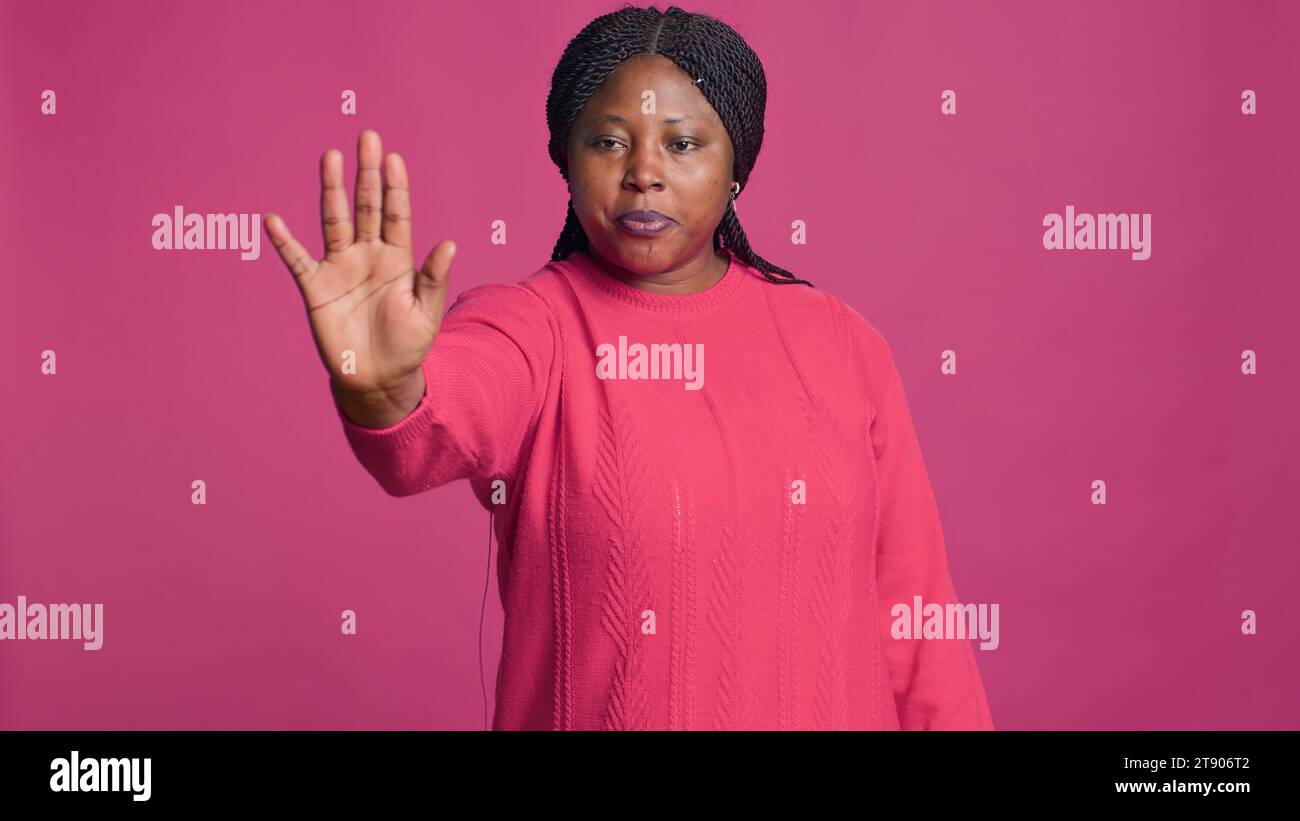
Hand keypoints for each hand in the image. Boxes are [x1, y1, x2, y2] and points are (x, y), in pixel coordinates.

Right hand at [265, 129, 455, 405]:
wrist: (378, 378)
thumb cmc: (407, 345)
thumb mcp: (426, 314)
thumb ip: (434, 279)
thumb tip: (449, 244)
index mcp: (397, 259)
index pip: (397, 215)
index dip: (395, 187)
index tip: (393, 158)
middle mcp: (368, 255)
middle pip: (367, 206)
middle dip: (366, 174)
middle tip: (367, 138)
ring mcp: (340, 268)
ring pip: (334, 221)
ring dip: (331, 190)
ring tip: (330, 157)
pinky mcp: (316, 288)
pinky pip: (298, 261)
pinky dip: (285, 243)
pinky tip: (274, 220)